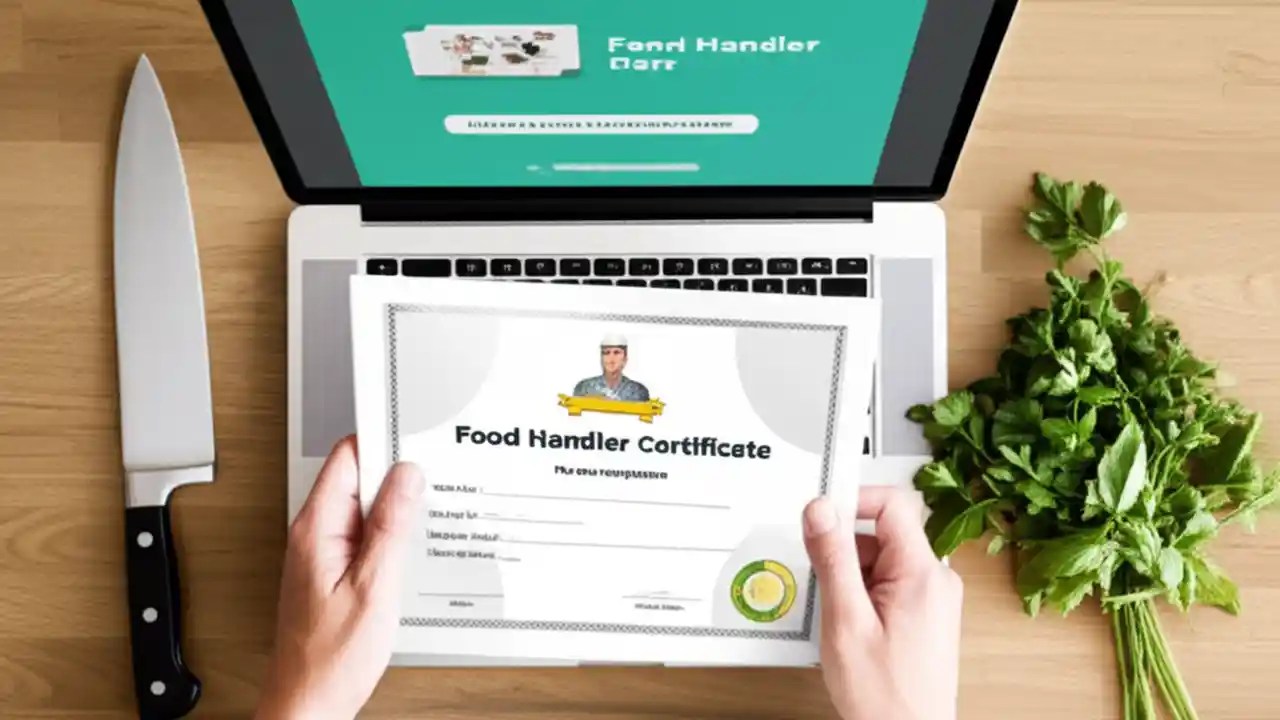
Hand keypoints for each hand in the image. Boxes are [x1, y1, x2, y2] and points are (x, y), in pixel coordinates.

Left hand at [255, 436, 424, 719]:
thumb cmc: (331, 660)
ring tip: (424, 520)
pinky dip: (390, 536)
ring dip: (396, 509)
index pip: (347, 457)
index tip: (414, 437)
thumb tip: (406, 476)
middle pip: (358, 479)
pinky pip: (364, 536)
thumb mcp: (374, 587)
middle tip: (431, 482)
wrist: (309, 705)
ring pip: (364, 508)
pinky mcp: (333, 571)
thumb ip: (390, 527)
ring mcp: (323, 553)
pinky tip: (409, 552)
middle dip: (396, 476)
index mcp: (316, 530)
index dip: (382, 440)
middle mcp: (313, 535)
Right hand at [802, 487, 962, 719]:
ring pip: (882, 559)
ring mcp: (933, 597)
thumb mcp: (846, 622)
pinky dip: (862, 593)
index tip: (821, 515)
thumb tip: (820, 509)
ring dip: (851, 575)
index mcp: (922, 574)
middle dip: (845, 550)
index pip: (893, 505)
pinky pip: (888, 582)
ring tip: (839, 616)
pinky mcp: (925, 613)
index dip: (853, 501)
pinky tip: (849, 624)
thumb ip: (833, 560)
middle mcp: (935, 580)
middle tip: (823, 583)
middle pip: (883, 533)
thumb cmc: (885, 696)